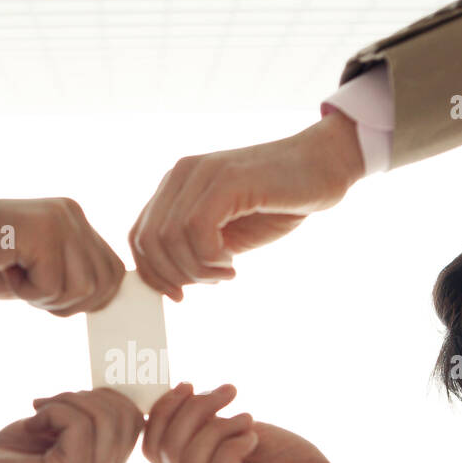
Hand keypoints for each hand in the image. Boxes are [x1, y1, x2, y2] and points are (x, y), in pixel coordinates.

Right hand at [0, 197, 125, 315]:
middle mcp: (74, 216)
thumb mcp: (42, 273)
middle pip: (101, 286)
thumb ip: (74, 279)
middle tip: (29, 286)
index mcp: (78, 225)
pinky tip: (6, 269)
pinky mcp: (42, 230)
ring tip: (17, 275)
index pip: (113, 275)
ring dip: (44, 297)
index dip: (86, 300)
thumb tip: (105, 303)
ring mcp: (60, 220)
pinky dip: (26, 291)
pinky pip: (52, 285)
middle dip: (66, 303)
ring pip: (80, 288)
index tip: (48, 292)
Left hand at [0, 388, 143, 462]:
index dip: (109, 397)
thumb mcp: (58, 434)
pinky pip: (78, 424)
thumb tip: (108, 388)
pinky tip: (31, 425)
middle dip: (87, 396)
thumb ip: (88, 420)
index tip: (74, 396)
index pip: (135, 422)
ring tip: (40, 413)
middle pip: (124, 416)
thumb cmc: (13, 459)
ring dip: (66, 402)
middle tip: (51, 404)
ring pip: (103, 417)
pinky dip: (52, 413)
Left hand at [129, 111, 363, 299]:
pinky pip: (197, 228)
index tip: (179, 295)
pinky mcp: (226, 179)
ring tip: (227, 271)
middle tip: (211, 282)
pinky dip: (210, 257)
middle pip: (149, 240)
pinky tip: (232, 262)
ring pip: (170, 237)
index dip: (152, 274)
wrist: (323, 167)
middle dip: (175, 275)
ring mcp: (202, 173)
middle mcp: (182, 175)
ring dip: (197, 268)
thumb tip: (169, 280)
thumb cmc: (277, 202)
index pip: (139, 236)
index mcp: (176, 186)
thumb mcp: (227, 233)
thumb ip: (195, 248)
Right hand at [142, 383, 385, 462]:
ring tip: (248, 419)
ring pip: (187, 462)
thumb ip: (208, 425)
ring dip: (218, 427)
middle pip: (166, 451)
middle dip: (193, 410)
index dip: (163, 411)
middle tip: (229, 393)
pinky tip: (254, 438)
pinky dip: (231, 446)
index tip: (190, 384)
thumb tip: (179, 395)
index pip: (151, 449)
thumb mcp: (242, 435)